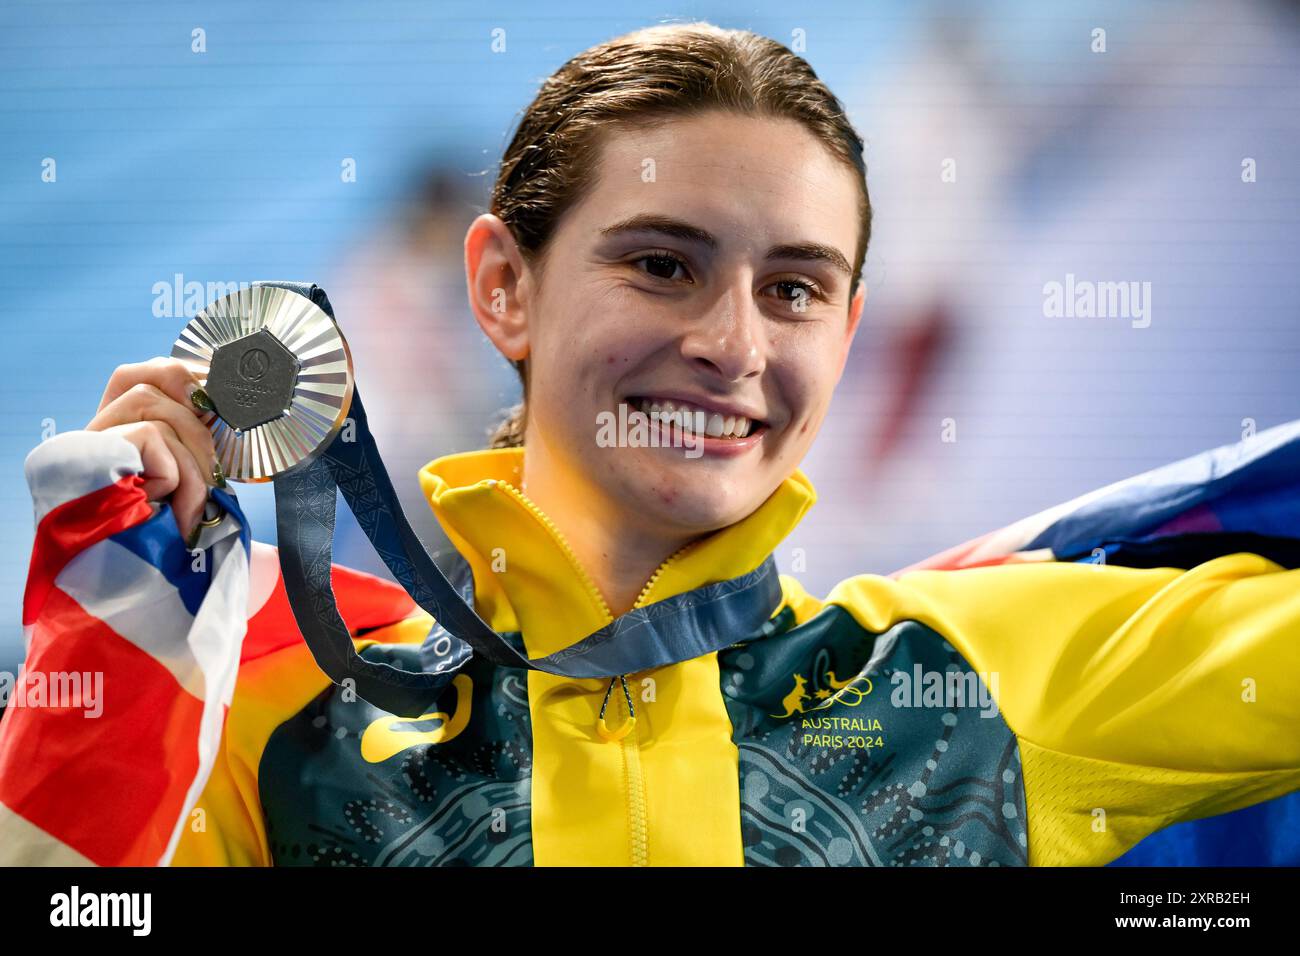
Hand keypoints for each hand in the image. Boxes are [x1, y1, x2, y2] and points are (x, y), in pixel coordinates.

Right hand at [87, 357, 222, 545]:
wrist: (143, 589)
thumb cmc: (170, 546)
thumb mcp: (190, 490)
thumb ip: (195, 450)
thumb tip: (229, 404)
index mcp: (116, 437)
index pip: (135, 376)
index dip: (178, 375)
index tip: (213, 404)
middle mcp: (94, 437)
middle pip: (142, 378)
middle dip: (194, 413)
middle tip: (213, 464)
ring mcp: (87, 446)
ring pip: (154, 408)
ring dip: (192, 458)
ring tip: (192, 503)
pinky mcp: (89, 457)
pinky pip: (151, 435)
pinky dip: (176, 471)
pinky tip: (167, 506)